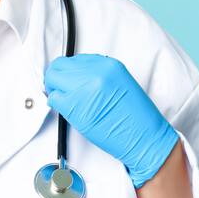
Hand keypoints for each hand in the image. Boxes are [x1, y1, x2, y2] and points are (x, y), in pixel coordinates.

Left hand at [43, 53, 179, 188]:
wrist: (145, 138)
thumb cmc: (136, 118)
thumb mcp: (122, 84)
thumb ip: (100, 76)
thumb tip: (79, 77)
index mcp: (109, 65)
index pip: (76, 59)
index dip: (70, 70)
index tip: (69, 79)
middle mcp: (96, 73)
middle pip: (61, 66)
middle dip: (56, 77)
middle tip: (59, 88)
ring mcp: (85, 88)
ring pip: (53, 79)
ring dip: (54, 89)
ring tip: (63, 99)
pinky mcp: (75, 106)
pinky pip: (54, 99)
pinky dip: (55, 103)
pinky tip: (65, 110)